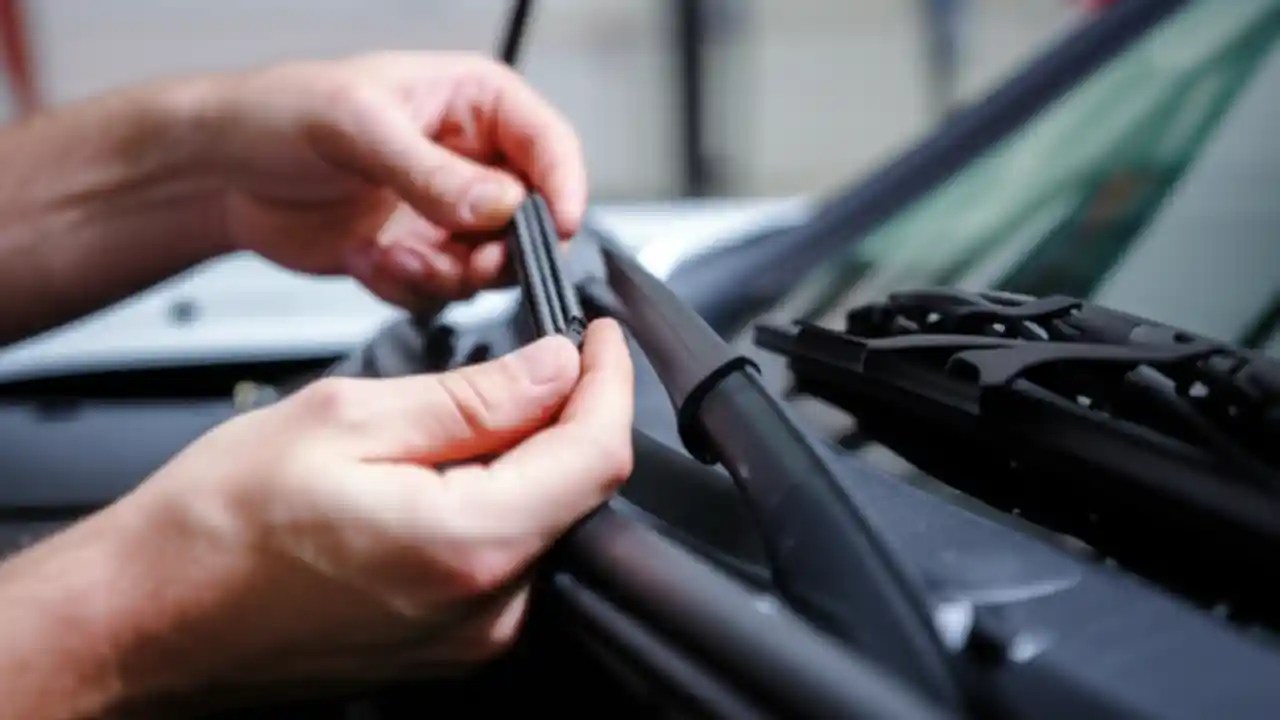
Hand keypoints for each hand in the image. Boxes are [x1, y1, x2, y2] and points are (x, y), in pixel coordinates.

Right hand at [0, 320, 631, 716]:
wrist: (145, 619)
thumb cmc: (212, 529)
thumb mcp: (344, 420)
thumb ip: (470, 397)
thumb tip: (553, 368)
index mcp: (468, 545)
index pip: (597, 455)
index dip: (610, 383)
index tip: (601, 342)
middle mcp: (485, 608)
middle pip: (577, 489)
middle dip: (569, 414)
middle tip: (531, 359)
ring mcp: (469, 637)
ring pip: (543, 521)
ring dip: (528, 457)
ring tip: (455, 420)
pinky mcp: (448, 645)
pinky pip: (505, 558)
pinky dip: (496, 501)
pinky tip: (439, 472)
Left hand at [203, 50, 586, 308]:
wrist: (220, 172)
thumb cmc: (279, 115)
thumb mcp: (359, 128)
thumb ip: (436, 172)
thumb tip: (504, 206)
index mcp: (474, 104)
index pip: (550, 144)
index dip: (564, 187)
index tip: (560, 227)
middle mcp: (472, 161)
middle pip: (534, 219)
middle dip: (500, 250)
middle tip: (470, 260)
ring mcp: (447, 214)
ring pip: (492, 266)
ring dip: (447, 275)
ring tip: (398, 257)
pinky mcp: (421, 256)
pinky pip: (446, 293)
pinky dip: (411, 289)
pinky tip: (370, 262)